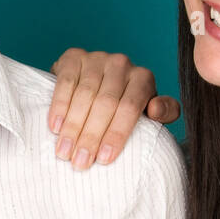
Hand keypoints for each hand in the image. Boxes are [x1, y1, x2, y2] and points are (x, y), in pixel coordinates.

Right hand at [48, 49, 179, 169]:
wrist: (99, 82)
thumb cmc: (125, 106)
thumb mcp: (148, 112)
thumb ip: (164, 112)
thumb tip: (156, 110)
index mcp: (143, 78)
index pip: (129, 107)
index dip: (116, 134)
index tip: (104, 159)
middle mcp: (121, 64)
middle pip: (105, 103)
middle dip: (91, 135)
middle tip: (80, 161)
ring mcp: (96, 58)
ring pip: (84, 94)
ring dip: (73, 126)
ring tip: (64, 151)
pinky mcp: (73, 57)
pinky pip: (65, 83)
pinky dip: (59, 106)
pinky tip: (55, 127)